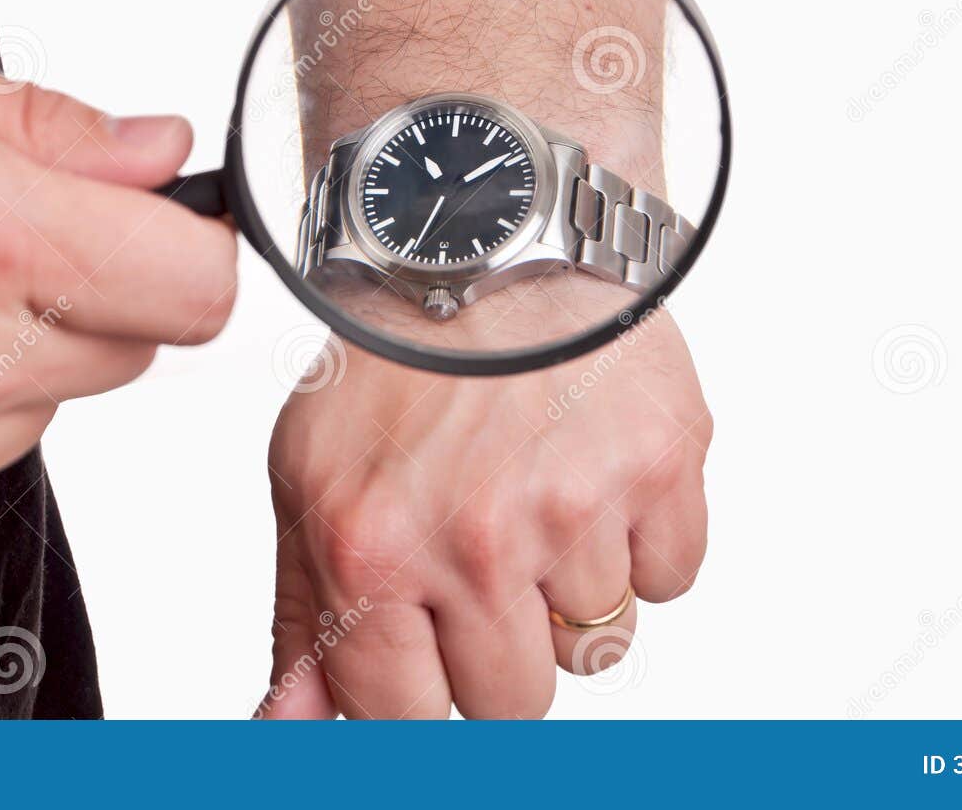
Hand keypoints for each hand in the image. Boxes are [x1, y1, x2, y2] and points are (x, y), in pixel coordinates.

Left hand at [259, 291, 709, 718]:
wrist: (490, 232)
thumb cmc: (397, 353)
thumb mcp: (308, 479)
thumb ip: (305, 617)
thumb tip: (289, 729)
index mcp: (372, 550)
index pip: (407, 720)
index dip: (424, 690)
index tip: (431, 653)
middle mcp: (475, 541)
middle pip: (517, 702)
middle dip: (503, 645)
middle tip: (489, 555)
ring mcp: (578, 506)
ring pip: (602, 641)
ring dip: (574, 584)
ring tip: (540, 488)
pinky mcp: (662, 464)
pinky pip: (672, 576)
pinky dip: (644, 538)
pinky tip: (597, 469)